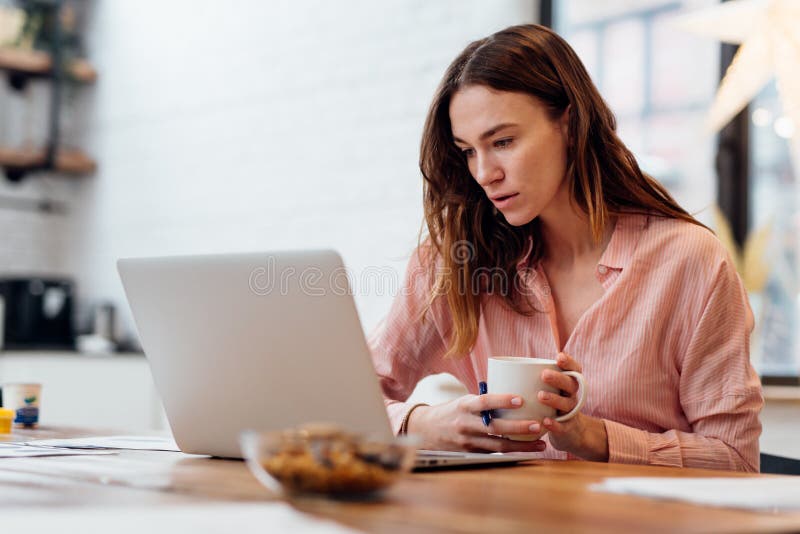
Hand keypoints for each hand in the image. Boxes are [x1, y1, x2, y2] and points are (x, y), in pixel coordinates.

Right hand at [407, 394, 546, 452]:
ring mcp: (467, 441)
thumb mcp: (463, 401)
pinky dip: (512, 451)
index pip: (484, 402)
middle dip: (519, 427)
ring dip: (521, 445)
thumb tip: (514, 396)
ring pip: (498, 446)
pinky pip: (494, 453)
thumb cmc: (451, 411)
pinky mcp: (471, 453)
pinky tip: (527, 450)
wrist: (425, 431)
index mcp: (464, 406)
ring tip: (541, 443)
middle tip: (539, 425)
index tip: (520, 399)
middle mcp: (465, 424)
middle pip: (495, 427)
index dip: (502, 400)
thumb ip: (484, 402)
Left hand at [538, 352, 607, 461]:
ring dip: (554, 399)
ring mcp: (571, 412)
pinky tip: (545, 421)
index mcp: (568, 384)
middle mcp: (572, 396)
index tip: (558, 357)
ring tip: (540, 396)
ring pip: (567, 404)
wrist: (570, 433)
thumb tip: (500, 367)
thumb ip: (534, 378)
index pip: (574, 370)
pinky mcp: (567, 429)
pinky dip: (555, 424)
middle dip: (558, 379)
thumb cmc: (552, 405)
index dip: (569, 363)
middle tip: (544, 375)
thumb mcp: (549, 390)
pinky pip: (563, 426)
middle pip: (570, 385)